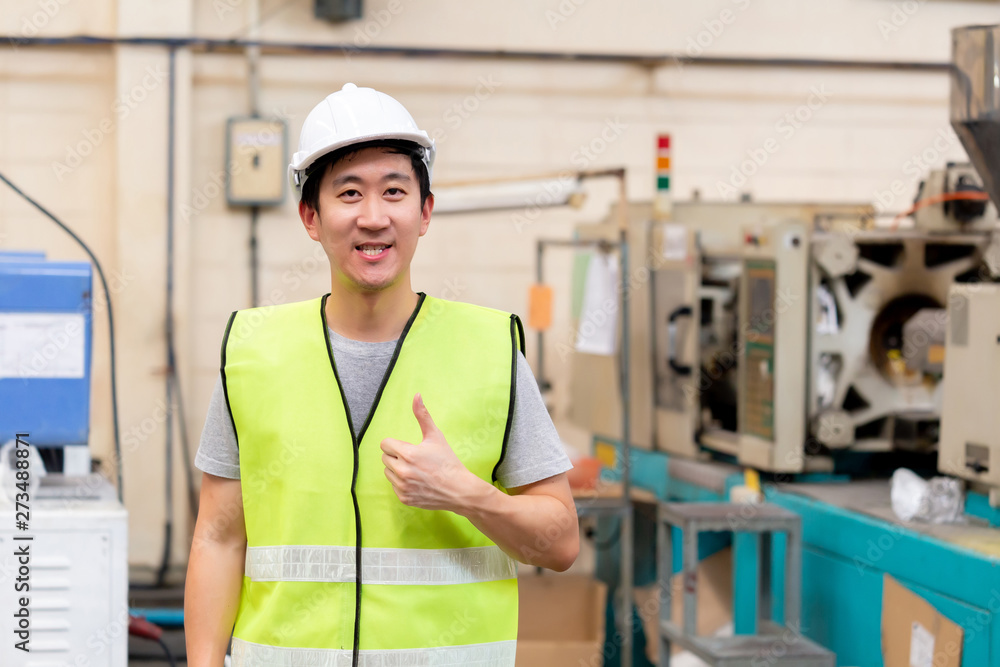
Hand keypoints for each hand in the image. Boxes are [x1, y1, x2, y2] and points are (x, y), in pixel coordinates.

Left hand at [380, 393, 479, 511]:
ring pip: (387, 472)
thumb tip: (416, 395)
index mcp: (408, 454)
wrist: (458, 489)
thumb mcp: (436, 436)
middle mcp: (402, 471)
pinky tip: (417, 481)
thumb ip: (423, 415)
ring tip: (416, 470)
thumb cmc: (447, 461)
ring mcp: (402, 486)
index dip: (396, 444)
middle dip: (396, 456)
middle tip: (414, 459)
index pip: (385, 444)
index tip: (408, 447)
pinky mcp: (404, 498)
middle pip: (385, 458)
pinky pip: (393, 486)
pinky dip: (402, 483)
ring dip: (397, 469)